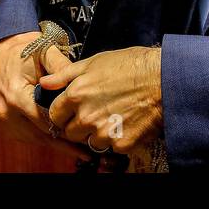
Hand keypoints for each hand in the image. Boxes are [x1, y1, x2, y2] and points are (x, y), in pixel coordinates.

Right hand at [0, 31, 89, 159]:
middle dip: (61, 142)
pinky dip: (36, 137)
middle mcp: (3, 109)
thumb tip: (79, 84)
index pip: (43, 120)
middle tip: (83, 150)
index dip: (64, 128)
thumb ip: (61, 67)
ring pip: (28, 138)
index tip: (82, 135)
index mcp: (15, 93)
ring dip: (50, 142)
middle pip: (37, 134)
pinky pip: (19, 134)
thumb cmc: (23, 48)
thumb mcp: (44, 51)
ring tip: (74, 149)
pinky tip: (55, 139)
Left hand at [40, 46, 162, 155]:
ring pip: (91, 141)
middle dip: (79, 124)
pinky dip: (118, 138)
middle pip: (70, 132)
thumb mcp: (95, 62)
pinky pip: (112, 147)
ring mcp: (103, 132)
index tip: (74, 108)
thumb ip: (65, 74)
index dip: (63, 111)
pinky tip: (128, 121)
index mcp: (76, 95)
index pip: (55, 114)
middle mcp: (86, 117)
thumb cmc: (132, 65)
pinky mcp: (121, 144)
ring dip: (98, 133)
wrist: (165, 79)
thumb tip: (44, 83)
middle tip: (97, 111)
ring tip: (115, 115)